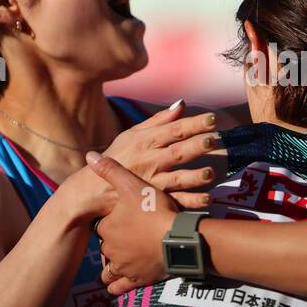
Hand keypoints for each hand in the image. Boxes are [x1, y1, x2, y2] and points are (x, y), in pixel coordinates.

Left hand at [86, 153, 179, 295]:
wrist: (177, 237)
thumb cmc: (156, 210)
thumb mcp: (134, 185)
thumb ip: (111, 170)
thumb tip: (89, 156)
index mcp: (106, 227)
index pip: (102, 225)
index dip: (112, 222)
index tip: (124, 219)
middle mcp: (109, 248)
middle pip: (107, 246)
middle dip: (114, 243)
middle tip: (129, 237)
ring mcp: (122, 266)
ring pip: (108, 268)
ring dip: (111, 265)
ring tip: (122, 260)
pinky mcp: (135, 279)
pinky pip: (118, 286)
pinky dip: (116, 285)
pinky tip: (118, 283)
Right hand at [99, 101, 218, 197]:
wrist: (93, 189)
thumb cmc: (117, 156)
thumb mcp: (132, 134)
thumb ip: (158, 121)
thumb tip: (181, 104)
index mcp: (146, 142)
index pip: (173, 130)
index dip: (193, 124)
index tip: (213, 118)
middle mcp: (150, 161)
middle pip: (177, 152)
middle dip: (195, 146)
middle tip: (213, 140)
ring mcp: (152, 182)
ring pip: (176, 179)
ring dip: (193, 177)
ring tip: (210, 173)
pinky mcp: (153, 201)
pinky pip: (174, 202)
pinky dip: (190, 202)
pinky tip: (206, 199)